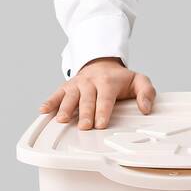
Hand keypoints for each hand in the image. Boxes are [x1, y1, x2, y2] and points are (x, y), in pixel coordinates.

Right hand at [39, 57, 155, 130]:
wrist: (102, 64)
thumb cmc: (120, 78)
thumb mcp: (139, 81)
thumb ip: (147, 93)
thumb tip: (146, 108)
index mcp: (108, 81)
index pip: (105, 98)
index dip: (103, 111)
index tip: (101, 124)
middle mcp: (91, 82)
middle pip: (87, 99)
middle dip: (85, 113)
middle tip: (84, 126)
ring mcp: (77, 84)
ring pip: (70, 96)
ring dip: (65, 108)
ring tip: (61, 120)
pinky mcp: (67, 87)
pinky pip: (57, 93)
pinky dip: (50, 101)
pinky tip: (43, 110)